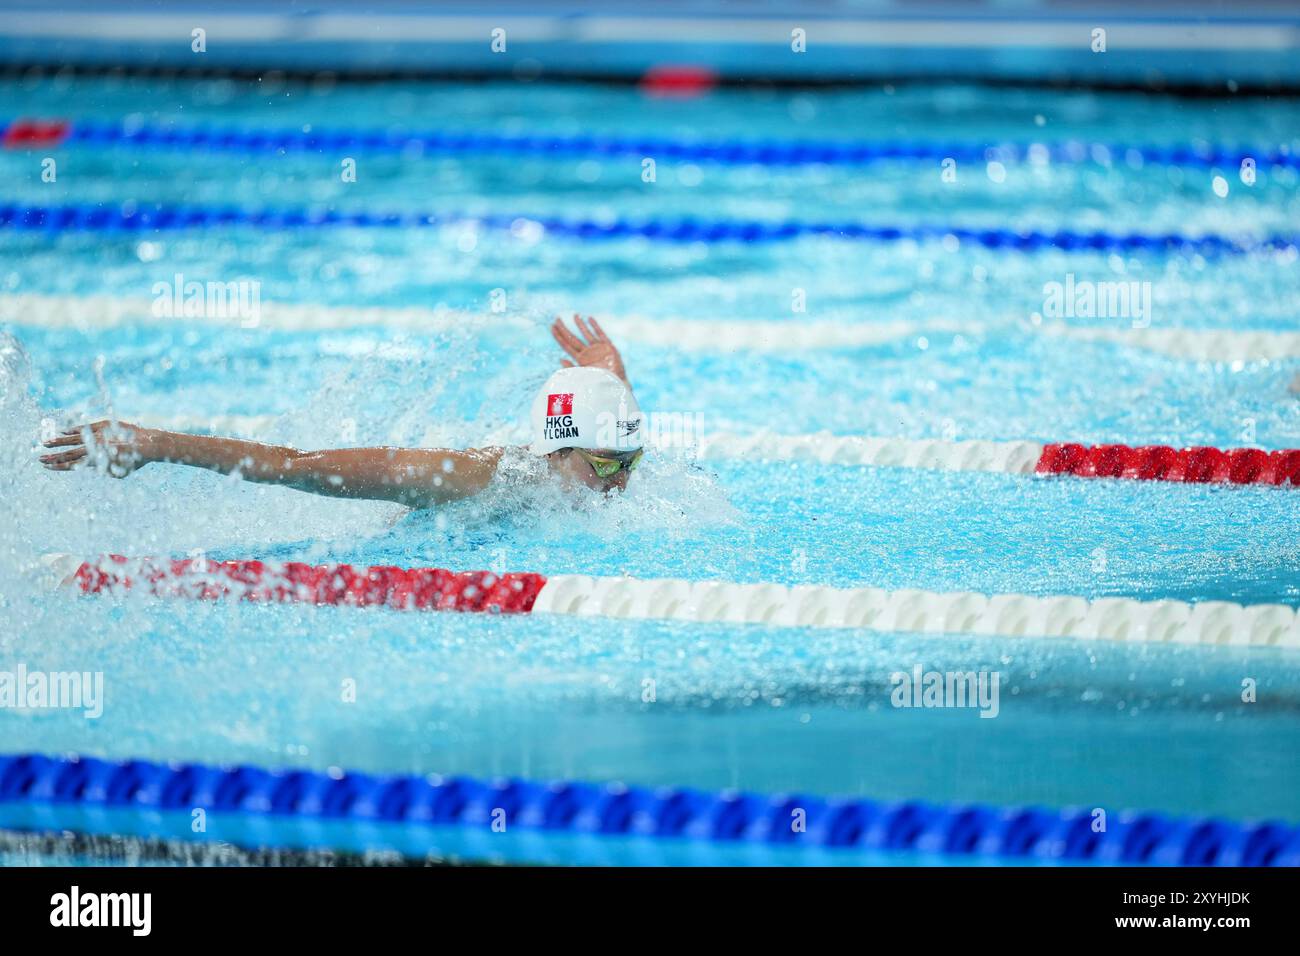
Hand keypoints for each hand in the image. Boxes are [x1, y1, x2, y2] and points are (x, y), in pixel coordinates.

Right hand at [40, 420, 155, 477]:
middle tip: (40, 458)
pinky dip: (74, 429)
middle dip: (54, 456)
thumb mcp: (119, 472)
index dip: (59, 466)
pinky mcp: (103, 426)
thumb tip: (93, 467)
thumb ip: (103, 470)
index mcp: (97, 460)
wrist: (148, 444)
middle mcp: (95, 448)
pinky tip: (64, 431)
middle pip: (69, 453)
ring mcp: (98, 436)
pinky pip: (85, 427)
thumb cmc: (135, 461)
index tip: (47, 467)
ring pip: (73, 439)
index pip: (73, 464)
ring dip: (58, 441)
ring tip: (45, 443)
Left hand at [551, 314, 627, 383]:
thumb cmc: (599, 385)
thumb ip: (571, 369)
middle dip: (564, 329)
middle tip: (557, 318)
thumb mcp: (582, 377)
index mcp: (580, 360)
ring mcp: (597, 349)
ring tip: (574, 315)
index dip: (559, 336)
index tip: (552, 327)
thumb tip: (560, 359)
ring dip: (580, 325)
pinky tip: (589, 319)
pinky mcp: (608, 347)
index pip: (566, 345)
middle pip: (573, 338)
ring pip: (586, 334)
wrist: (615, 387)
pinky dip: (595, 327)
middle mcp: (587, 353)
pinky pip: (601, 334)